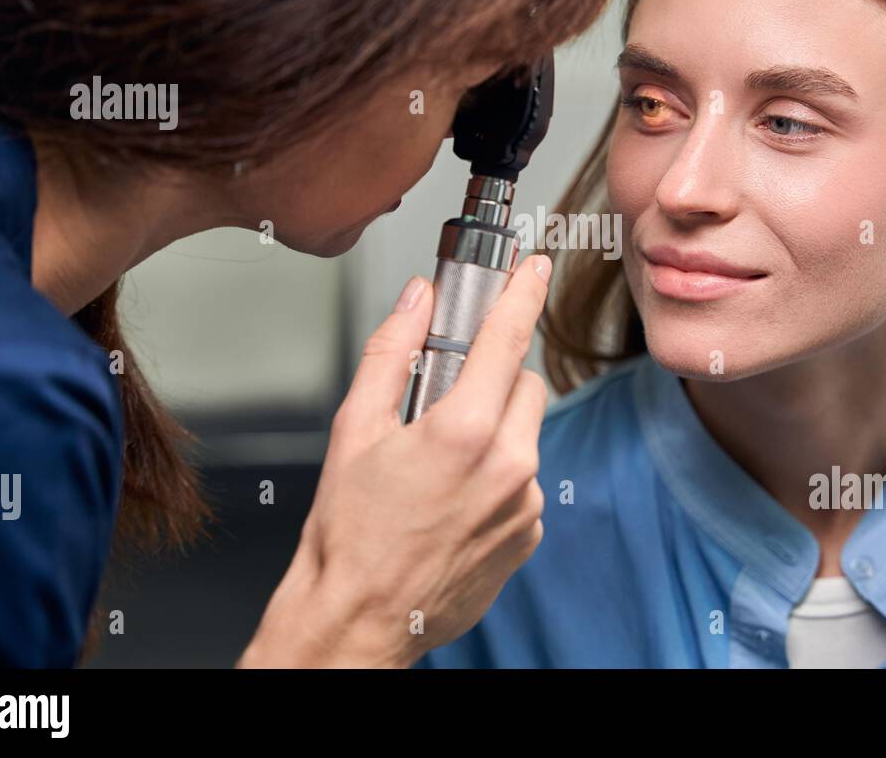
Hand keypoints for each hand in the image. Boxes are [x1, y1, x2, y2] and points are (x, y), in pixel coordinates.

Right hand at [239, 254, 551, 666]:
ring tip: (441, 462)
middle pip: (525, 382)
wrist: (359, 618)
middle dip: (495, 375)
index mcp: (463, 432)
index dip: (524, 293)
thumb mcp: (355, 429)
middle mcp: (507, 466)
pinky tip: (454, 496)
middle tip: (448, 396)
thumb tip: (415, 301)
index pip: (509, 338)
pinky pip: (525, 476)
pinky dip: (499, 472)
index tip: (536, 267)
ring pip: (527, 431)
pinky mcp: (529, 532)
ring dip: (495, 428)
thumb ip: (391, 352)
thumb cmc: (349, 535)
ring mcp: (524, 503)